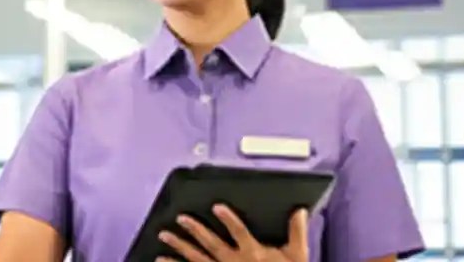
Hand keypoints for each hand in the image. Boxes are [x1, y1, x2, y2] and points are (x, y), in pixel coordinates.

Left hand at [157, 205, 308, 261]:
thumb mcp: (297, 256)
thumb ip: (297, 233)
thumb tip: (299, 211)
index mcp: (253, 253)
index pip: (239, 233)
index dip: (229, 220)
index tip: (216, 207)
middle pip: (211, 244)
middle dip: (194, 230)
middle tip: (180, 218)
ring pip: (197, 260)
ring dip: (179, 248)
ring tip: (164, 237)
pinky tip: (163, 261)